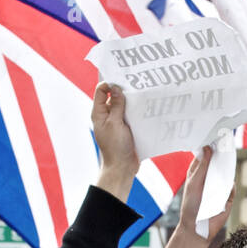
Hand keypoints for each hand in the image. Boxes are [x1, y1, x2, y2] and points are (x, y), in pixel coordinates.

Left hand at [92, 81, 138, 195]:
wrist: (122, 168)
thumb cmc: (115, 147)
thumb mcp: (115, 123)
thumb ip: (116, 105)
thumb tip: (116, 88)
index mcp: (99, 113)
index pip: (101, 90)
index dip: (110, 83)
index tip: (123, 79)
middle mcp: (107, 115)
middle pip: (114, 96)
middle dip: (124, 90)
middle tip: (137, 83)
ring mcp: (117, 122)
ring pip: (124, 106)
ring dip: (132, 101)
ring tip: (144, 93)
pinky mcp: (127, 128)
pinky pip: (132, 116)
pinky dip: (137, 111)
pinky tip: (147, 107)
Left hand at [175, 147, 234, 244]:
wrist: (197, 227)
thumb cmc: (191, 205)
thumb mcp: (194, 183)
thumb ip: (202, 166)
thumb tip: (208, 148)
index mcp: (198, 172)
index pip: (205, 156)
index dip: (209, 146)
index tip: (214, 134)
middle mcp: (209, 178)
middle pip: (217, 162)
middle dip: (221, 153)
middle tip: (225, 140)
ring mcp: (219, 187)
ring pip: (226, 173)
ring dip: (228, 166)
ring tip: (229, 153)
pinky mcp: (227, 196)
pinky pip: (231, 186)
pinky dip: (231, 182)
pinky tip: (229, 177)